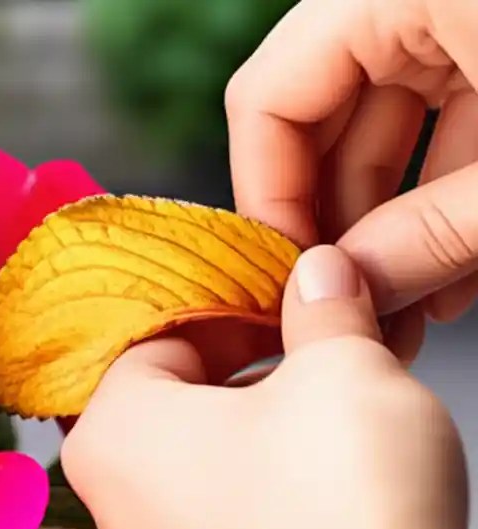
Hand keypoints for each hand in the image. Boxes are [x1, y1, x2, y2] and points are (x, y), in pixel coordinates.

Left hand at [62, 246, 477, 528]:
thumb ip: (322, 308)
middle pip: (167, 413)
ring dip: (261, 447)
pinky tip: (331, 516)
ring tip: (336, 440)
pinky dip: (270, 517)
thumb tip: (318, 276)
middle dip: (246, 379)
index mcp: (110, 436)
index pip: (149, 338)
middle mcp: (112, 515)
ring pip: (198, 483)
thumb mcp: (343, 370)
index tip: (282, 304)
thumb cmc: (345, 519)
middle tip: (319, 365)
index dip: (226, 307)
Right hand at [227, 0, 477, 356]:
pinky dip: (437, 192)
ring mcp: (452, 15)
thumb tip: (349, 290)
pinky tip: (447, 269)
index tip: (289, 279)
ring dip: (386, 223)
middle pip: (315, 115)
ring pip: (378, 125)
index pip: (267, 96)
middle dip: (331, 222)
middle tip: (343, 307)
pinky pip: (439, 116)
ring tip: (403, 308)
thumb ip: (435, 231)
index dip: (266, 197)